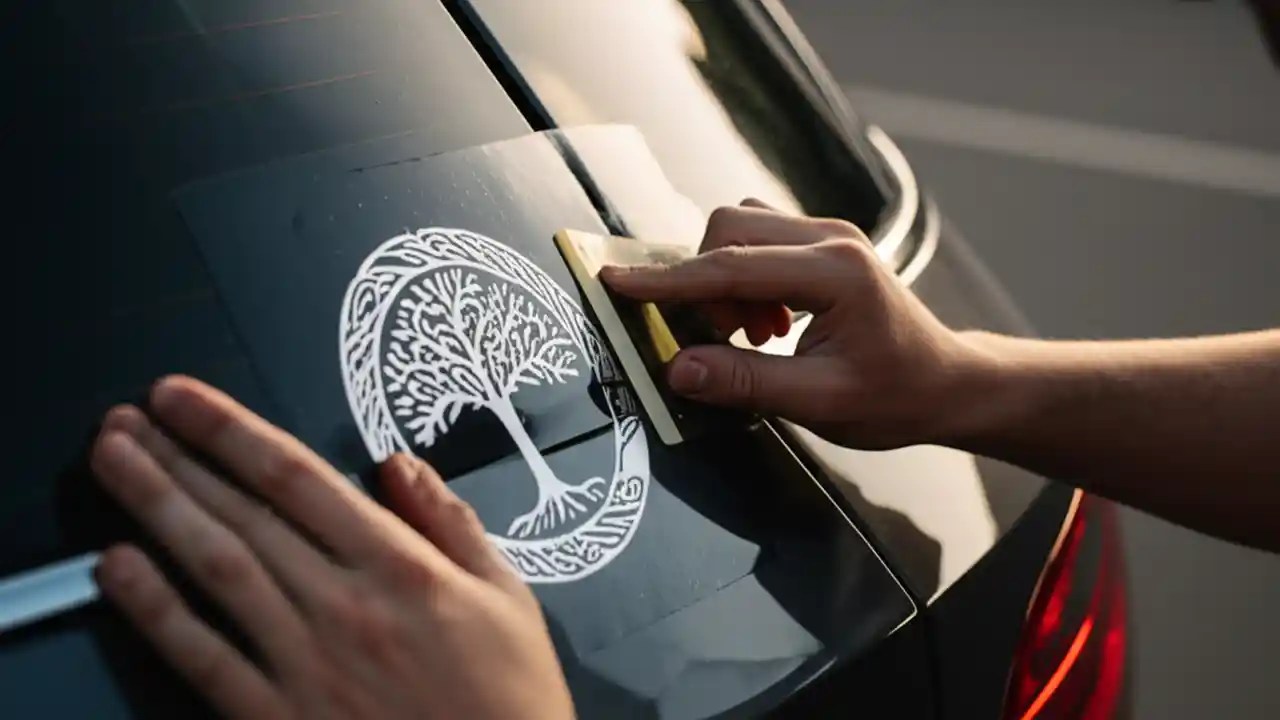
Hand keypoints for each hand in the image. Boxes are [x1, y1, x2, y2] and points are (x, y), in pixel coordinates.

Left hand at [90, 377, 572, 719]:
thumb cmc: (511, 700)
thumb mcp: (508, 598)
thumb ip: (452, 523)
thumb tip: (402, 464)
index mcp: (401, 566)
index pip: (297, 477)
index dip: (231, 430)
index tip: (183, 397)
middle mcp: (344, 604)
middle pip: (245, 513)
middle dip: (178, 457)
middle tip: (125, 418)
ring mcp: (305, 662)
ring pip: (216, 567)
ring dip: (157, 509)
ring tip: (114, 463)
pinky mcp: (276, 716)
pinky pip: (205, 656)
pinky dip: (156, 609)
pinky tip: (118, 568)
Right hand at [602, 202, 991, 449]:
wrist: (945, 382)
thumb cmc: (894, 396)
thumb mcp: (820, 402)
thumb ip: (745, 383)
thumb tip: (678, 368)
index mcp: (836, 271)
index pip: (731, 266)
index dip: (667, 280)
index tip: (615, 282)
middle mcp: (831, 238)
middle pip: (729, 230)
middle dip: (702, 282)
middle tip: (718, 338)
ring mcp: (828, 235)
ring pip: (739, 231)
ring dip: (723, 280)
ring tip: (751, 335)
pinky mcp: (821, 244)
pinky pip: (757, 243)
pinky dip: (741, 280)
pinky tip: (765, 326)